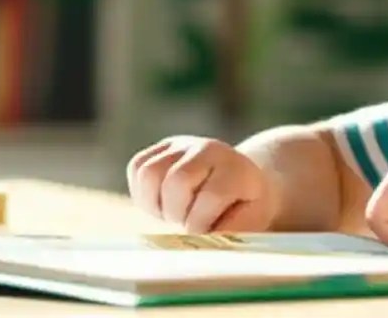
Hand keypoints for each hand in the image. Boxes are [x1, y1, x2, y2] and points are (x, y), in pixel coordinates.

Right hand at [127, 136, 277, 232]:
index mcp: (236, 169)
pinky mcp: (161, 147)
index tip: (204, 234)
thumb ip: (231, 233)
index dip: (201, 224)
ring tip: (173, 213)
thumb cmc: (244, 208)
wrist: (240, 181)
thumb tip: (200, 242)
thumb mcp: (251, 222)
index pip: (211, 196)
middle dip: (176, 212)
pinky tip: (162, 203)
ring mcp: (182, 144)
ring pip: (149, 172)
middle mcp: (208, 149)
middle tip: (186, 221)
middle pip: (176, 180)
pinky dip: (143, 193)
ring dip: (155, 203)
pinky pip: (137, 167)